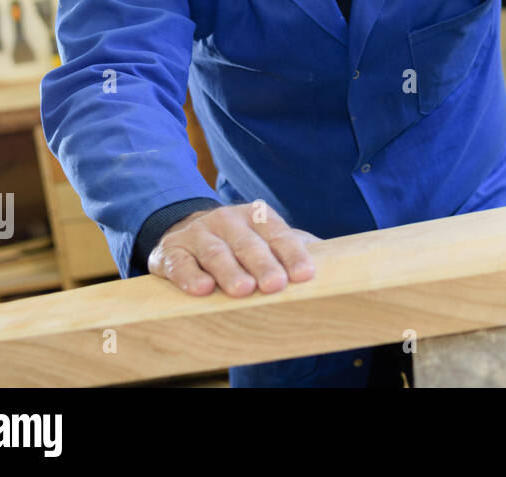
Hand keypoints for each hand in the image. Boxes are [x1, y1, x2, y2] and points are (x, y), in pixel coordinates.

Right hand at [147, 201, 319, 296]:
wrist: (184, 230)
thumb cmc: (239, 242)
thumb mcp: (266, 238)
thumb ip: (294, 247)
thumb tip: (334, 263)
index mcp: (257, 216)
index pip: (278, 234)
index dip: (292, 254)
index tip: (305, 275)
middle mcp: (227, 220)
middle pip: (248, 243)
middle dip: (263, 264)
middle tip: (274, 285)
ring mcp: (198, 234)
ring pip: (215, 252)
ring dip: (229, 271)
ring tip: (242, 290)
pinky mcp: (171, 251)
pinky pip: (180, 264)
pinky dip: (191, 276)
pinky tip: (202, 289)